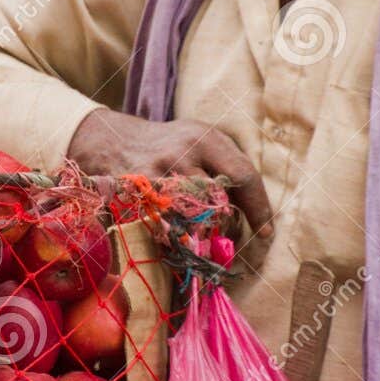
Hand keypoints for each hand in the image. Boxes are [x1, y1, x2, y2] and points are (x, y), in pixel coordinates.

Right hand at [68, 107, 273, 239]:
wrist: (113, 140)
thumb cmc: (170, 144)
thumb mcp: (203, 139)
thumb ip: (231, 164)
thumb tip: (258, 210)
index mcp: (204, 139)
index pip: (243, 175)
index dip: (259, 208)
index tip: (266, 232)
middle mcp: (180, 155)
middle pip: (219, 203)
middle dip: (230, 227)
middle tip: (232, 240)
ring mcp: (154, 176)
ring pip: (192, 220)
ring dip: (205, 237)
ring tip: (207, 242)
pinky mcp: (133, 196)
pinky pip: (163, 228)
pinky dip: (176, 240)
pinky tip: (179, 242)